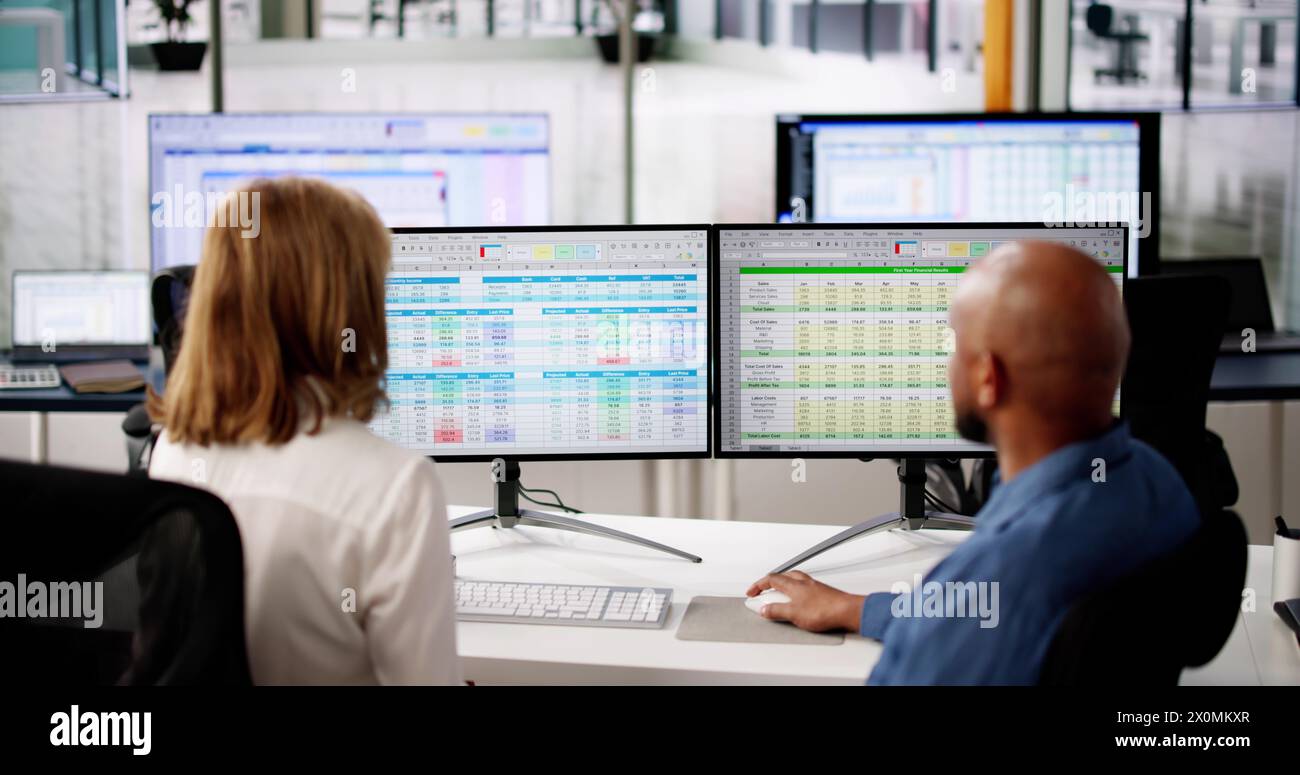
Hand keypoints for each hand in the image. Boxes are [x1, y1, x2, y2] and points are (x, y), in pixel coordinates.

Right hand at [746, 571, 864, 632]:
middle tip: (763, 592)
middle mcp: (803, 582)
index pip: (771, 580)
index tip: (751, 592)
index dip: (758, 585)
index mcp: (793, 584)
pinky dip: (795, 592)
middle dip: (769, 583)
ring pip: (793, 581)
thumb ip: (777, 611)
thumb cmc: (824, 610)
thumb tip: (764, 609)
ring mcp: (813, 587)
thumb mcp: (794, 614)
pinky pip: (803, 588)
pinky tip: (797, 601)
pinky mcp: (822, 593)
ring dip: (783, 586)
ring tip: (778, 595)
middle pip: (782, 577)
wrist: (847, 611)